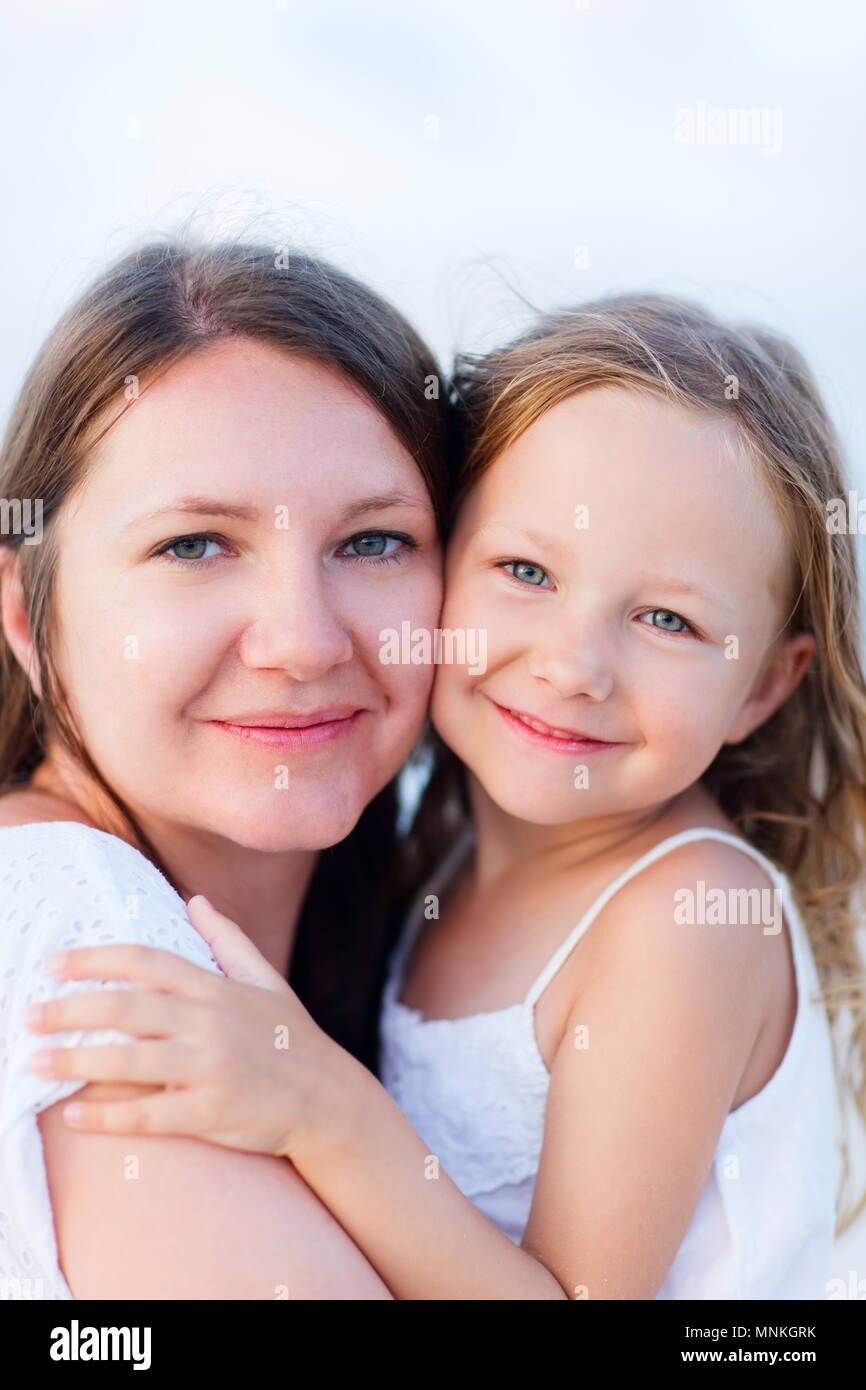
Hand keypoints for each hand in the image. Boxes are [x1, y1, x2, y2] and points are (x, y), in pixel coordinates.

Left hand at [25, 896, 359, 1159]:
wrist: (327, 1098)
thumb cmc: (289, 1036)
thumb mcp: (265, 979)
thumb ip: (227, 939)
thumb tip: (196, 899)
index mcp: (216, 987)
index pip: (147, 962)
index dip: (97, 958)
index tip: (55, 963)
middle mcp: (211, 1021)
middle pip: (127, 1007)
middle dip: (71, 1008)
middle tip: (28, 1014)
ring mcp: (211, 1067)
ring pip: (129, 1061)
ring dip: (75, 1060)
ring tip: (35, 1062)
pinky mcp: (211, 1112)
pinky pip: (149, 1115)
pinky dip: (107, 1116)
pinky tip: (73, 1114)